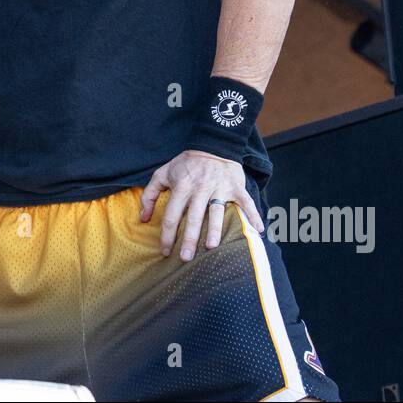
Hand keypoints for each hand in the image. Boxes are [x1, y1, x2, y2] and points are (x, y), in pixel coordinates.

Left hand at [139, 149, 264, 261]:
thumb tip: (143, 218)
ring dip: (215, 230)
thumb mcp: (163, 173)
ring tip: (211, 247)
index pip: (172, 215)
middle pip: (194, 217)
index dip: (167, 235)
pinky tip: (258, 229)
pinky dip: (253, 215)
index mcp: (181, 186)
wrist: (213, 144)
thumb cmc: (186, 164)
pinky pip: (246, 202)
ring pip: (216, 212)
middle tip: (186, 258)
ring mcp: (219, 187)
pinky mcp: (236, 187)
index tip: (165, 251)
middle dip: (189, 239)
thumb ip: (150, 195)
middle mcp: (200, 188)